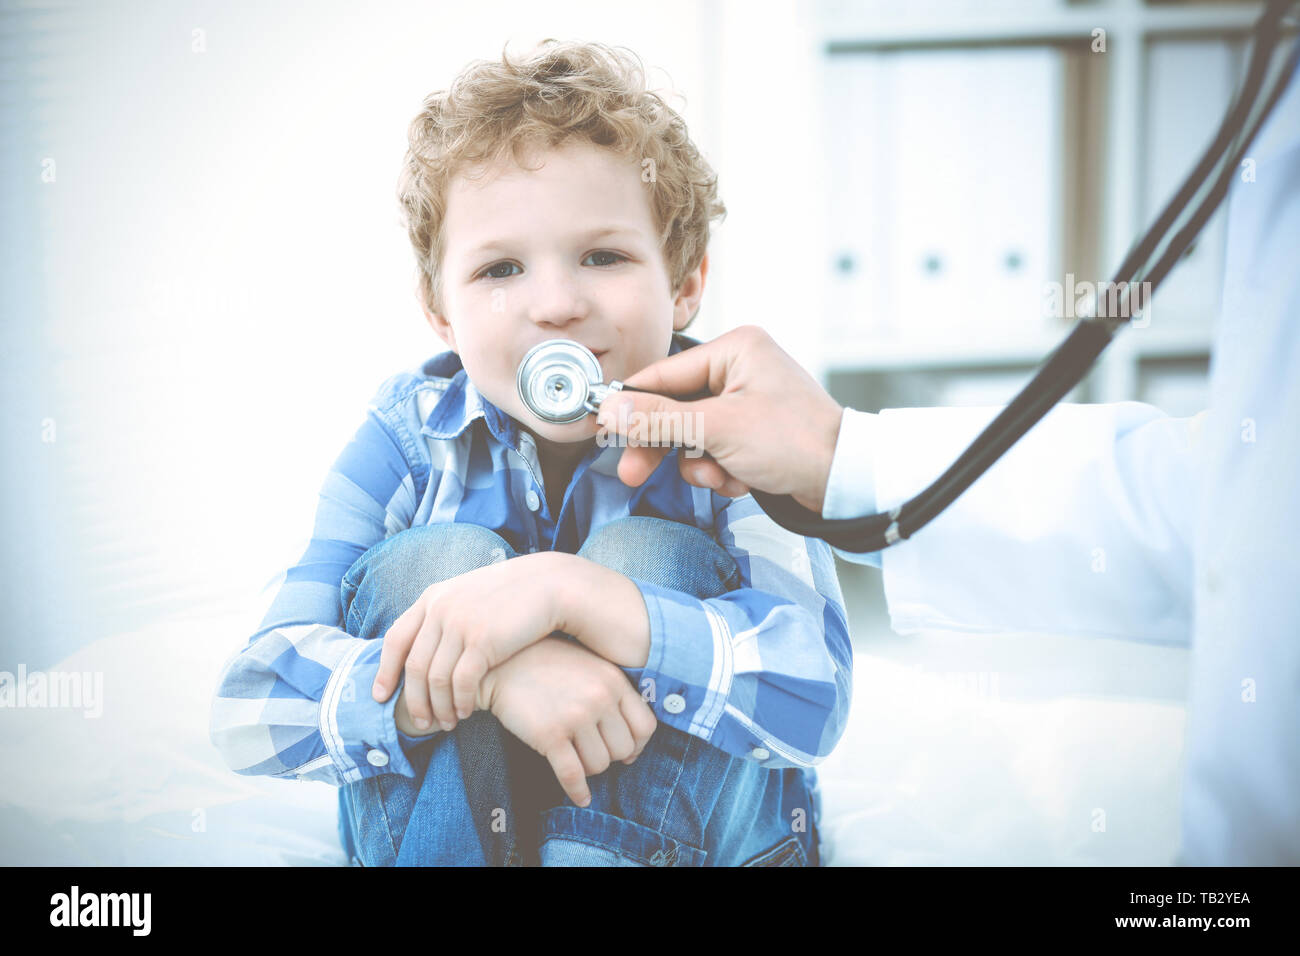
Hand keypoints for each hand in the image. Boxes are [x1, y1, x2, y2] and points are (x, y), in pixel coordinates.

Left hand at [371, 551, 565, 732]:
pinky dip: (459, 702)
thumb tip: (425, 647)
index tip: (381, 696)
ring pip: (435, 679)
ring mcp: (460, 624)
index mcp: (433, 597)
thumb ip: (444, 614)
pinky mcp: (482, 641)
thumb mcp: (469, 595)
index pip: (396, 639)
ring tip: (446, 724)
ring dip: (438, 707)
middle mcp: (441, 609)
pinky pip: (460, 682)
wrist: (551, 585)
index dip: (385, 671)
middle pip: (413, 665)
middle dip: (413, 700)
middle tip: (420, 723)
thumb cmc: (512, 595)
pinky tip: (465, 713)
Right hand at [482, 636, 656, 806]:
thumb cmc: (548, 667)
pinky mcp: (549, 734)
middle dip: (608, 756)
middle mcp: (599, 698)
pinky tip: (580, 798)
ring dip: (588, 769)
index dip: (637, 745)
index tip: (625, 751)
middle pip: (623, 750)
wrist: (501, 663)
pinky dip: (578, 792)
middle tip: (590, 750)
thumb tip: (633, 749)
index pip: (646, 726)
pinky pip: (572, 775)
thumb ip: (615, 698)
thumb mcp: (591, 668)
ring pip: (599, 765)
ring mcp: (575, 716)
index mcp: (614, 681)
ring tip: (574, 756)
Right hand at [594, 325, 843, 513]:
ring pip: (694, 436)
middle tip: (633, 473)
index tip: (602, 427)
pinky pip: (716, 451)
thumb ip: (660, 418)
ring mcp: (748, 403)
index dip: (631, 404)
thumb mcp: (718, 428)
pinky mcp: (754, 433)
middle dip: (664, 445)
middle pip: (676, 408)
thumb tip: (611, 408)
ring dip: (701, 463)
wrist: (845, 482)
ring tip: (722, 475)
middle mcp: (741, 369)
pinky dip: (722, 471)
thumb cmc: (795, 442)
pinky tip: (741, 480)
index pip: (664, 374)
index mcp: (736, 349)